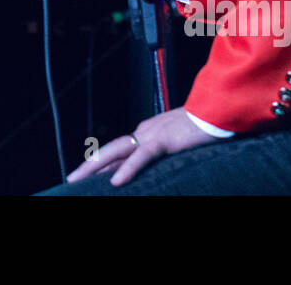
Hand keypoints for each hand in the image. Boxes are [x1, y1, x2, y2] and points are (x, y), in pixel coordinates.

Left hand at [68, 106, 219, 186]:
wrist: (220, 108)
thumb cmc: (208, 124)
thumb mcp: (184, 141)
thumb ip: (170, 151)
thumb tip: (162, 165)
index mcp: (149, 132)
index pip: (120, 151)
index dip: (103, 164)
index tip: (89, 176)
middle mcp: (145, 131)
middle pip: (111, 150)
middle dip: (89, 165)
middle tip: (71, 178)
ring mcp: (152, 134)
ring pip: (117, 152)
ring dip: (95, 167)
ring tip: (78, 180)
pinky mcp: (164, 139)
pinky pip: (142, 157)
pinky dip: (127, 170)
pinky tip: (116, 182)